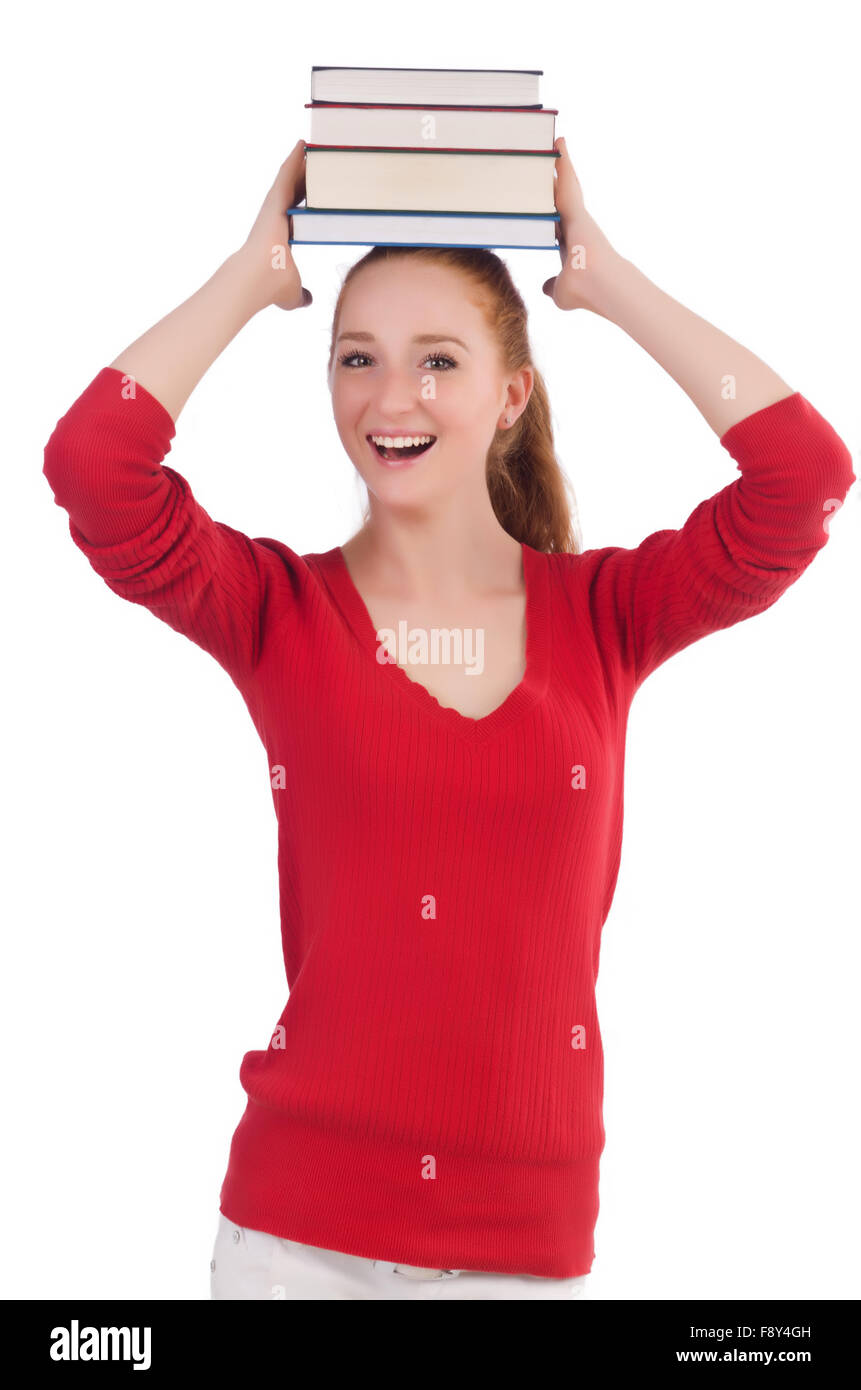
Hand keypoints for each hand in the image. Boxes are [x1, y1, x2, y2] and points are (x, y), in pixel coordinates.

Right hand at [238, 141, 311, 311]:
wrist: (256, 278)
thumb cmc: (272, 286)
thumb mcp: (293, 293)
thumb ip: (301, 295)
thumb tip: (308, 301)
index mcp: (282, 235)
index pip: (298, 213)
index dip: (308, 202)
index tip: (318, 192)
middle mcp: (276, 218)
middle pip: (295, 192)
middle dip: (306, 177)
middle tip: (319, 159)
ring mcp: (273, 207)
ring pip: (290, 179)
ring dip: (300, 162)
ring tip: (313, 144)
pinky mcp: (273, 201)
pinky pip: (286, 174)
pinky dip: (294, 159)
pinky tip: (304, 144)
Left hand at [542, 137, 616, 311]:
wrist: (598, 284)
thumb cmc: (583, 291)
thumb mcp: (560, 292)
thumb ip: (553, 286)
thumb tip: (546, 287)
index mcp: (570, 244)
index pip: (556, 224)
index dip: (549, 212)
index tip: (542, 203)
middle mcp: (575, 226)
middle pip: (560, 199)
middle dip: (553, 183)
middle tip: (545, 162)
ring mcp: (577, 214)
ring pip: (565, 184)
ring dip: (559, 163)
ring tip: (551, 142)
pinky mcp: (576, 205)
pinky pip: (567, 176)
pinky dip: (563, 159)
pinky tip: (557, 141)